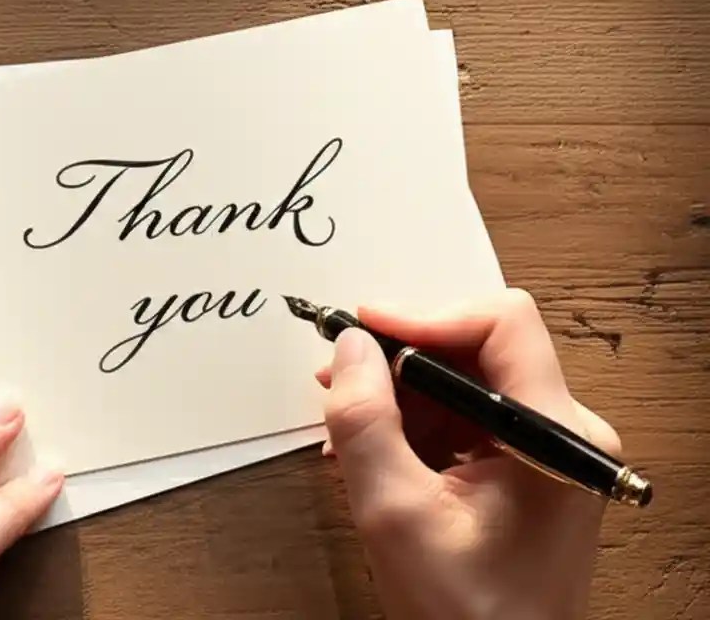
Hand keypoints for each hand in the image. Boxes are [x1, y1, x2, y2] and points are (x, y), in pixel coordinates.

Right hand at [316, 289, 620, 619]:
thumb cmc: (469, 615)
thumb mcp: (396, 514)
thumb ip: (366, 423)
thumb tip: (349, 351)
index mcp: (555, 436)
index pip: (502, 324)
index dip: (425, 315)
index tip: (367, 327)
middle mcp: (564, 432)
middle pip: (479, 348)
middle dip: (401, 358)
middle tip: (342, 373)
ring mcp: (547, 449)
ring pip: (466, 381)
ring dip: (400, 396)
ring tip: (348, 428)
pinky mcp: (527, 466)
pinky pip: (466, 417)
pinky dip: (415, 424)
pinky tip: (376, 451)